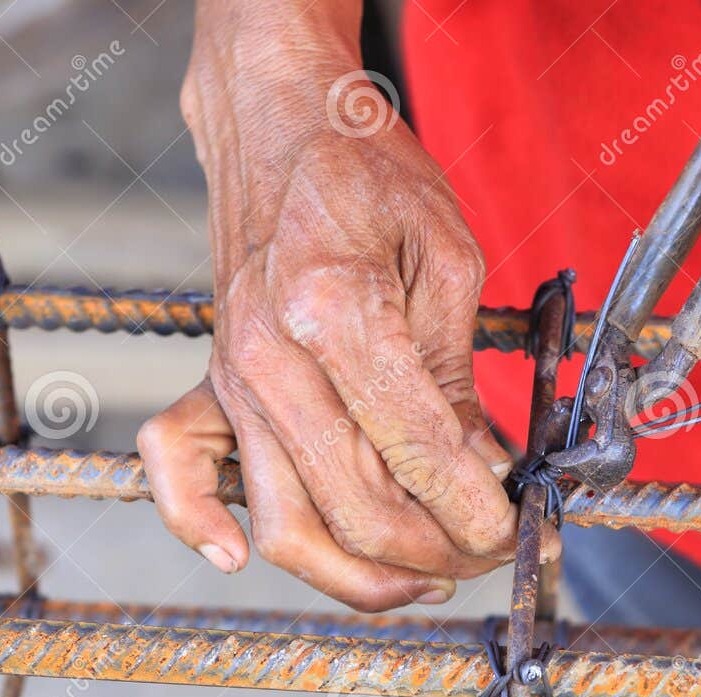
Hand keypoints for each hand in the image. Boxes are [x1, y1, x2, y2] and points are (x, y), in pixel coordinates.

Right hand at [143, 0, 532, 612]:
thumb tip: (484, 468)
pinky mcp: (209, 384)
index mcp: (336, 307)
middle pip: (357, 507)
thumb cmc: (365, 172)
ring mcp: (231, 377)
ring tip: (429, 573)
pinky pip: (177, 470)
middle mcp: (270, 355)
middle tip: (493, 551)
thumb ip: (459, 370)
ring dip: (364, 573)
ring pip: (286, 524)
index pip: (417, 450)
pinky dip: (196, 525)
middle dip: (440, 551)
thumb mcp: (447, 253)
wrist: (278, 119)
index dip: (480, 509)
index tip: (523, 530)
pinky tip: (238, 556)